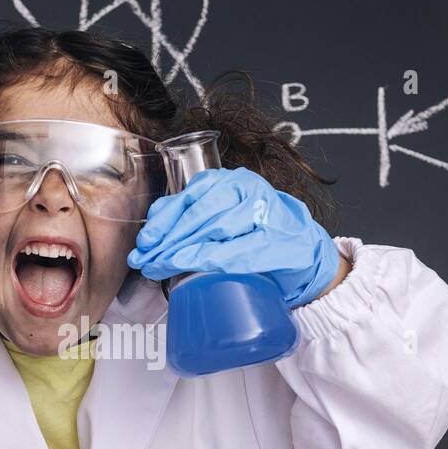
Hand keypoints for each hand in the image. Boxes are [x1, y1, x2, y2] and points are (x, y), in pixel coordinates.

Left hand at [127, 167, 339, 307]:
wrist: (304, 249)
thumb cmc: (257, 233)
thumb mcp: (224, 215)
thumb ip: (194, 215)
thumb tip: (153, 229)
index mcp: (232, 182)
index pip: (189, 197)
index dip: (162, 219)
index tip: (144, 241)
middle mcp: (249, 191)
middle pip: (198, 215)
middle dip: (166, 240)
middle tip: (144, 260)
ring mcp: (266, 215)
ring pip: (213, 230)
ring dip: (180, 251)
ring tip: (158, 266)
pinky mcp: (277, 243)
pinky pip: (235, 251)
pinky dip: (207, 259)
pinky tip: (188, 265)